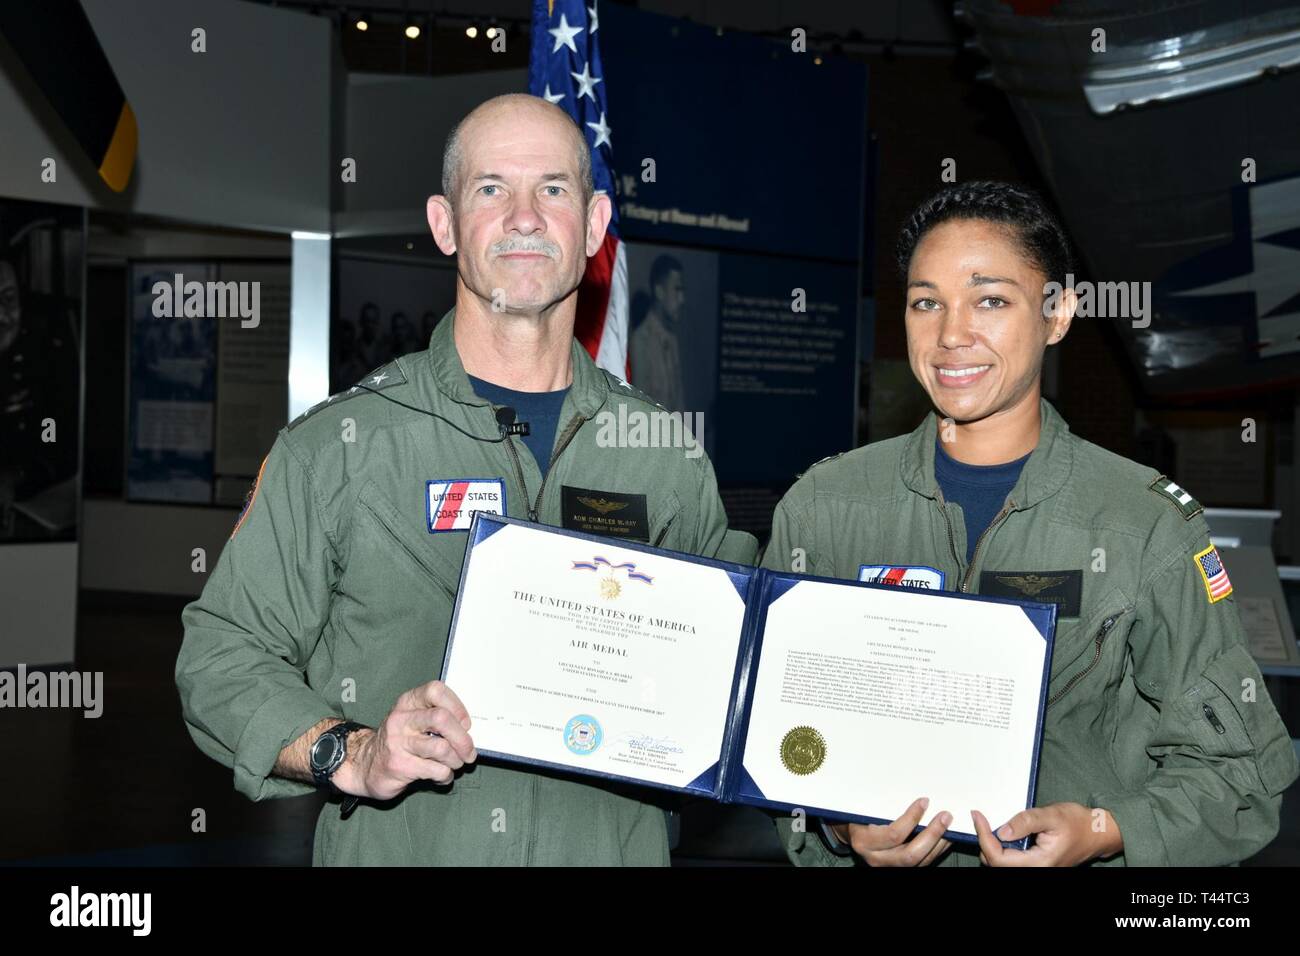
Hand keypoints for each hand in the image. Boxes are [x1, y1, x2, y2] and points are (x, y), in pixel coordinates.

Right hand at [334, 680, 476, 800]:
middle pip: (442, 719)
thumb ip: (437, 717)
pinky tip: (441, 775)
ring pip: (442, 748)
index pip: (436, 690)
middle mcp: (401, 719)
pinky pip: (436, 771)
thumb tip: (468, 730)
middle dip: (463, 739)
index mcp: (408, 702)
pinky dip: (446, 775)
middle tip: (468, 751)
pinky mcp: (400, 766)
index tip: (465, 724)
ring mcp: (399, 743)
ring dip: (456, 760)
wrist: (365, 765)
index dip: (457, 706)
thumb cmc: (398, 741)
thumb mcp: (413, 720)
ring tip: (454, 764)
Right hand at [832, 797, 952, 865]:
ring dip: (938, 843)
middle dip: (931, 835)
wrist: (852, 836)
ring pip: (920, 862)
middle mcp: (877, 859)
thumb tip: (914, 796)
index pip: (893, 834)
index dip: (911, 818)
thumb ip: (881, 806)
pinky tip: (944, 837)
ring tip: (948, 825)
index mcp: (864, 841)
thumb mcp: (863, 809)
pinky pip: (924, 863)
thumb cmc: (858, 817)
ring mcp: (890, 867)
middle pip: (910, 855)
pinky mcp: (901, 868)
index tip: (924, 801)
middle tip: (944, 816)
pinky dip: (937, 849)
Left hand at [972, 803, 1121, 865]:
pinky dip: (1000, 848)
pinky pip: (1011, 861)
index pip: (999, 858)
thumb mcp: (1052, 815)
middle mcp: (1037, 870)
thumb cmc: (1078, 823)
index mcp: (1040, 862)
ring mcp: (1036, 869)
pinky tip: (1001, 832)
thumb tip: (1001, 831)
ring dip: (991, 846)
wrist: (1097, 833)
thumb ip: (1026, 822)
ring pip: (1002, 865)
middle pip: (997, 864)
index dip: (983, 837)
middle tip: (981, 820)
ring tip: (989, 824)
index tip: (977, 816)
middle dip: (984, 842)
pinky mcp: (1034, 865)